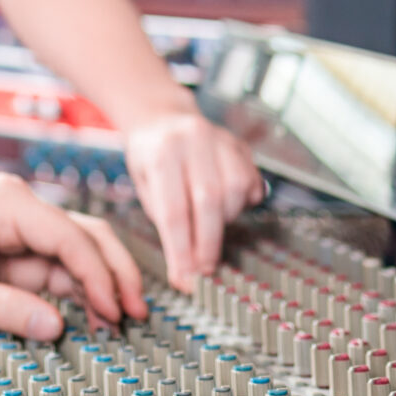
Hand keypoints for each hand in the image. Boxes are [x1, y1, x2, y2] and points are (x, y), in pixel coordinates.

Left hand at [0, 171, 147, 338]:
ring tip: (121, 322)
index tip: (113, 311)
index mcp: (6, 202)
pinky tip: (95, 319)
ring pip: (80, 254)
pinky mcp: (18, 254)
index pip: (69, 236)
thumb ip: (1, 309)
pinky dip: (81, 293)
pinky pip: (60, 272)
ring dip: (102, 285)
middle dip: (114, 273)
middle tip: (136, 313)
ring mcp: (21, 230)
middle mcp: (19, 208)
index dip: (98, 275)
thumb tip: (56, 326)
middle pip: (87, 236)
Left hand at [119, 104, 262, 292]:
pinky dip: (244, 201)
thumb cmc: (150, 156)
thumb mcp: (143, 183)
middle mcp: (194, 140)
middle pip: (209, 202)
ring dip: (225, 220)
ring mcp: (221, 139)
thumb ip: (165, 218)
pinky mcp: (240, 144)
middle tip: (204, 270)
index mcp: (162, 152)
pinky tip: (229, 204)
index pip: (174, 211)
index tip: (184, 278)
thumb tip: (186, 265)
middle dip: (208, 244)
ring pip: (235, 191)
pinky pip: (252, 181)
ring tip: (209, 225)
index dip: (181, 250)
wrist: (163, 117)